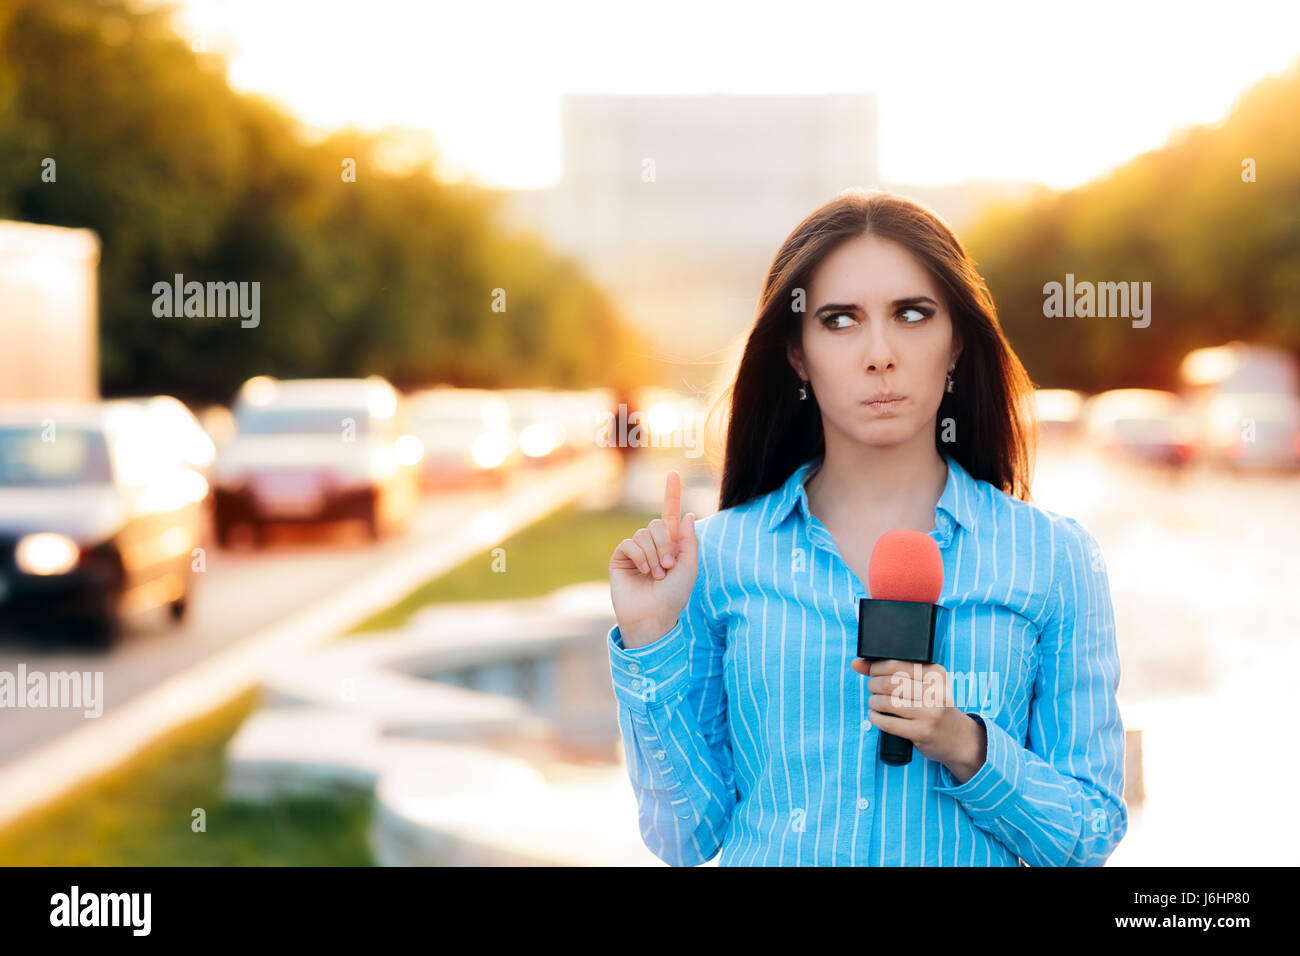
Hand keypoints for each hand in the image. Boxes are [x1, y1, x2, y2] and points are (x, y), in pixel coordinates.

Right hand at [609, 469, 698, 647]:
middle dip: (667, 544)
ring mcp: (636, 550)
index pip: (670, 513)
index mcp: (671, 543)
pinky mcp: (621, 557)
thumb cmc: (674, 596)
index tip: (674, 473)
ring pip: (644, 533)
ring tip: (657, 574)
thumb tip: (687, 514)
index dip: (672, 493)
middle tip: (668, 567)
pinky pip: (630, 543)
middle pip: (658, 524)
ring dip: (654, 553)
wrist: (653, 616)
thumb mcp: (689, 567)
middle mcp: (653, 543)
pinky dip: (640, 555)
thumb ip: (689, 540)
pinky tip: (644, 571)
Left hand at [851, 658, 982, 771]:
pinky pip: (888, 723)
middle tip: (872, 689)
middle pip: (890, 683)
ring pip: (887, 702)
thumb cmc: (933, 706)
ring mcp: (930, 713)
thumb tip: (856, 663)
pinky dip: (875, 718)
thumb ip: (891, 671)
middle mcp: (935, 692)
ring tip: (874, 702)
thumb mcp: (922, 684)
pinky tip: (876, 716)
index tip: (872, 672)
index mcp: (936, 674)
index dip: (876, 668)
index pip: (897, 664)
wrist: (958, 738)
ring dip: (873, 702)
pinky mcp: (922, 732)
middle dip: (873, 684)